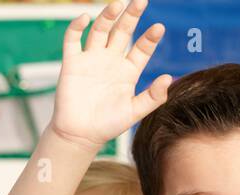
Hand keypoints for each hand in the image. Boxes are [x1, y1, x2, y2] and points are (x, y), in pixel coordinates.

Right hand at [50, 0, 170, 152]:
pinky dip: (76, 28)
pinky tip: (84, 18)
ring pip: (100, 31)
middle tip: (141, 0)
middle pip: (123, 32)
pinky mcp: (71, 64)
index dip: (150, 38)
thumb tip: (167, 78)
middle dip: (132, 16)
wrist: (78, 136)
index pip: (142, 48)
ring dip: (108, 16)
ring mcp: (91, 60)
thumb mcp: (134, 112)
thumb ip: (152, 97)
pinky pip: (72, 41)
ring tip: (116, 4)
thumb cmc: (106, 126)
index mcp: (128, 71)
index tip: (158, 28)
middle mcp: (110, 61)